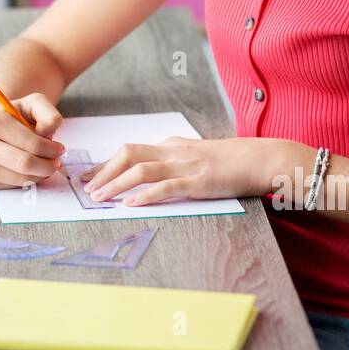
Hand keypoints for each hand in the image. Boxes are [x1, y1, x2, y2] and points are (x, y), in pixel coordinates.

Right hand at [0, 93, 64, 189]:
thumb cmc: (15, 117)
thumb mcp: (34, 104)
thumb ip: (48, 114)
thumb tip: (47, 133)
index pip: (31, 144)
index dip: (51, 149)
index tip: (60, 149)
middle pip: (25, 165)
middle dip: (47, 166)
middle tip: (55, 162)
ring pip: (20, 179)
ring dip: (39, 175)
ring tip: (42, 163)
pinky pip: (13, 187)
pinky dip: (26, 180)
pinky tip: (26, 169)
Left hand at [79, 136, 291, 206]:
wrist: (262, 158)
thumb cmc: (232, 161)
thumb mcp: (197, 155)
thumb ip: (175, 160)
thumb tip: (152, 170)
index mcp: (172, 145)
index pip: (131, 151)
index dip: (106, 164)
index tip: (88, 177)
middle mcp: (174, 151)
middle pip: (128, 154)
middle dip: (103, 171)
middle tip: (86, 189)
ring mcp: (186, 165)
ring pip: (141, 170)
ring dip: (116, 184)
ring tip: (99, 198)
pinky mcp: (198, 182)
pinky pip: (166, 187)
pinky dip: (144, 196)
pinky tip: (130, 204)